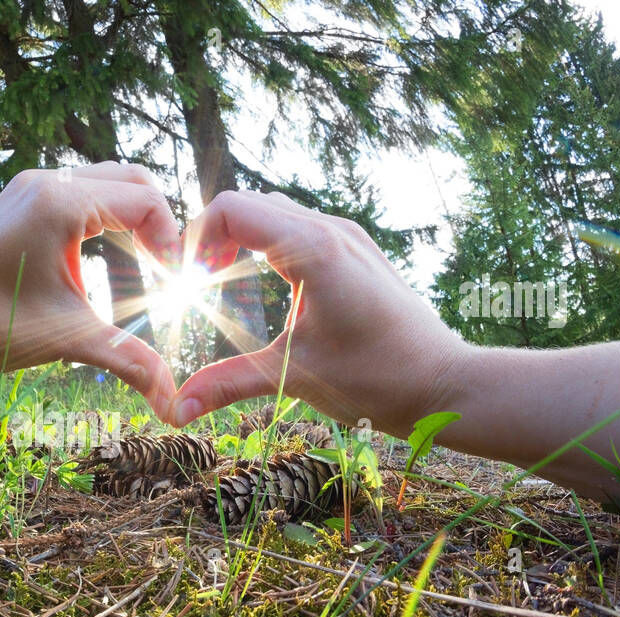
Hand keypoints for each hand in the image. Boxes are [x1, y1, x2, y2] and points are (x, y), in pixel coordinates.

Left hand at [0, 163, 181, 420]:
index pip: (146, 202)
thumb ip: (129, 362)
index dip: (171, 242)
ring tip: (143, 264)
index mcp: (61, 203)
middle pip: (132, 179)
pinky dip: (103, 217)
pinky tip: (105, 262)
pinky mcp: (18, 201)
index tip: (176, 283)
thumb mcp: (70, 340)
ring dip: (132, 217)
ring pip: (105, 182)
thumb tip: (173, 406)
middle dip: (158, 222)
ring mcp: (29, 187)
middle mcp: (46, 181)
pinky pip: (77, 193)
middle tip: (166, 269)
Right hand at [171, 190, 470, 434]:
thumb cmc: (378, 380)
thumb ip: (228, 383)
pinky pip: (297, 228)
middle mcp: (331, 230)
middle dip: (211, 237)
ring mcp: (347, 236)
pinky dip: (265, 244)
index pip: (231, 208)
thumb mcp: (294, 377)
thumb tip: (175, 408)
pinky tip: (258, 286)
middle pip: (248, 204)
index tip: (184, 281)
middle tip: (194, 284)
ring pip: (273, 211)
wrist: (444, 385)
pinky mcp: (355, 251)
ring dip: (238, 238)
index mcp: (314, 250)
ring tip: (218, 282)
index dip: (195, 238)